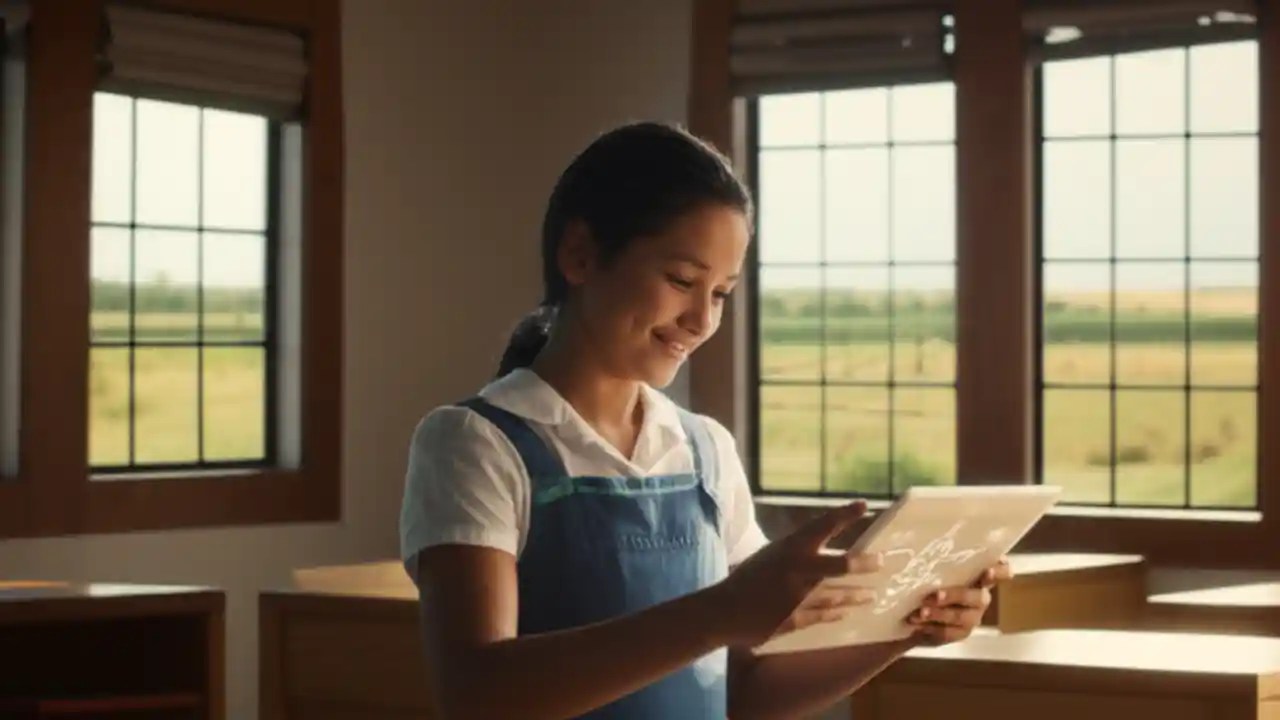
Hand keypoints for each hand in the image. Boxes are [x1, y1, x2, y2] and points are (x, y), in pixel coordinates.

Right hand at [709, 501, 882, 647]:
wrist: (724, 610)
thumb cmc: (748, 579)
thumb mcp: (770, 555)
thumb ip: (796, 551)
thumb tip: (820, 544)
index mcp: (788, 548)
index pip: (821, 525)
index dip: (844, 514)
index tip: (863, 505)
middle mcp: (796, 569)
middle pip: (841, 565)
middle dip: (865, 563)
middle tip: (884, 562)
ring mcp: (796, 596)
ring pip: (838, 595)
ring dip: (858, 595)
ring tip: (873, 595)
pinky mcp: (794, 620)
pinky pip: (824, 616)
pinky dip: (837, 613)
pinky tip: (848, 612)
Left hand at [906, 557, 1011, 645]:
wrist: (916, 610)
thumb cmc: (928, 580)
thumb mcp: (932, 566)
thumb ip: (936, 559)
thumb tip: (921, 542)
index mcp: (978, 575)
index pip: (1001, 571)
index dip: (1000, 571)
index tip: (989, 571)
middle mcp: (980, 597)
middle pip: (979, 597)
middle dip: (956, 595)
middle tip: (935, 595)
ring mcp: (972, 617)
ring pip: (962, 617)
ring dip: (940, 614)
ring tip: (921, 612)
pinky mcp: (959, 633)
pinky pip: (949, 633)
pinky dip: (931, 628)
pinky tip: (916, 623)